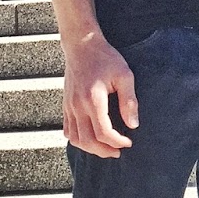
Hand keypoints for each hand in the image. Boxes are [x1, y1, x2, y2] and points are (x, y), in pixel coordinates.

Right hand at [61, 33, 138, 157]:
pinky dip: (78, 140)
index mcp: (93, 99)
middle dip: (104, 150)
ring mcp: (69, 106)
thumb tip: (133, 125)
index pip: (103, 132)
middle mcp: (78, 105)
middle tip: (118, 151)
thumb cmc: (105, 58)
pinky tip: (90, 139)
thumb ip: (129, 100)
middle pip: (87, 141)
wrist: (81, 45)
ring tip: (105, 148)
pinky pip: (67, 130)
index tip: (128, 142)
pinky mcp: (65, 105)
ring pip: (75, 138)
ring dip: (90, 148)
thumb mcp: (124, 74)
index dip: (117, 142)